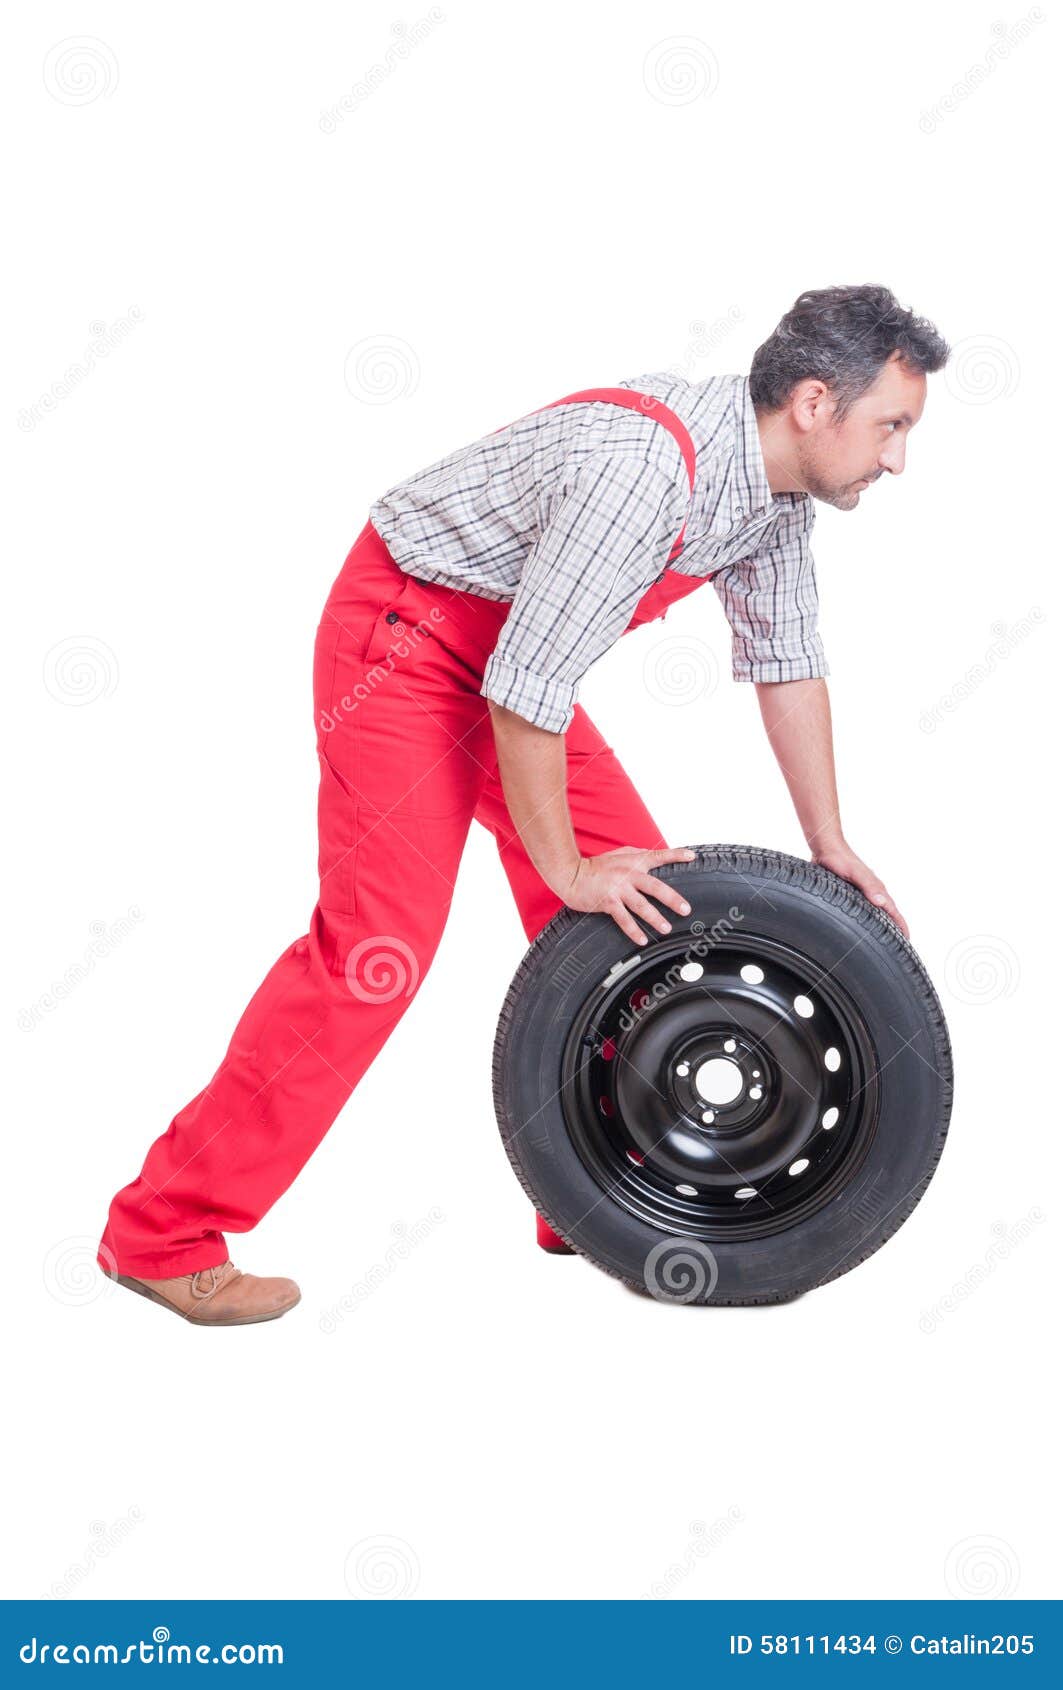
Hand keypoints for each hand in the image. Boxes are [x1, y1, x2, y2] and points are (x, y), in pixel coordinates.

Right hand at [555, 846, 696, 945]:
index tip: (691, 857)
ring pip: (641, 905)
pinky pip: (623, 919)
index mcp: (633, 861)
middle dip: (672, 899)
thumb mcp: (618, 855)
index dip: (675, 855)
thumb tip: (654, 855)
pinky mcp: (608, 902)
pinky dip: (633, 930)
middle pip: (655, 887)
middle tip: (686, 909)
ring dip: (655, 918)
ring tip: (666, 928)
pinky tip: (642, 940)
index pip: (658, 856)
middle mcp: (628, 874)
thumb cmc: (596, 866)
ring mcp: (618, 889)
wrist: (571, 874)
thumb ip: (637, 855)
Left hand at [811, 840, 909, 939]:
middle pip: (888, 912)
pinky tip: (864, 922)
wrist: (826, 847)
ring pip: (877, 910)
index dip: (900, 925)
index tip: (907, 940)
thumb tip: (882, 901)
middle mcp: (872, 891)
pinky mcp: (851, 890)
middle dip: (895, 928)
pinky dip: (869, 916)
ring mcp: (862, 890)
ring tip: (885, 938)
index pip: (893, 910)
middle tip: (899, 945)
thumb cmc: (839, 859)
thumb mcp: (854, 873)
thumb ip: (869, 886)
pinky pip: (865, 906)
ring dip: (883, 923)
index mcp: (876, 888)